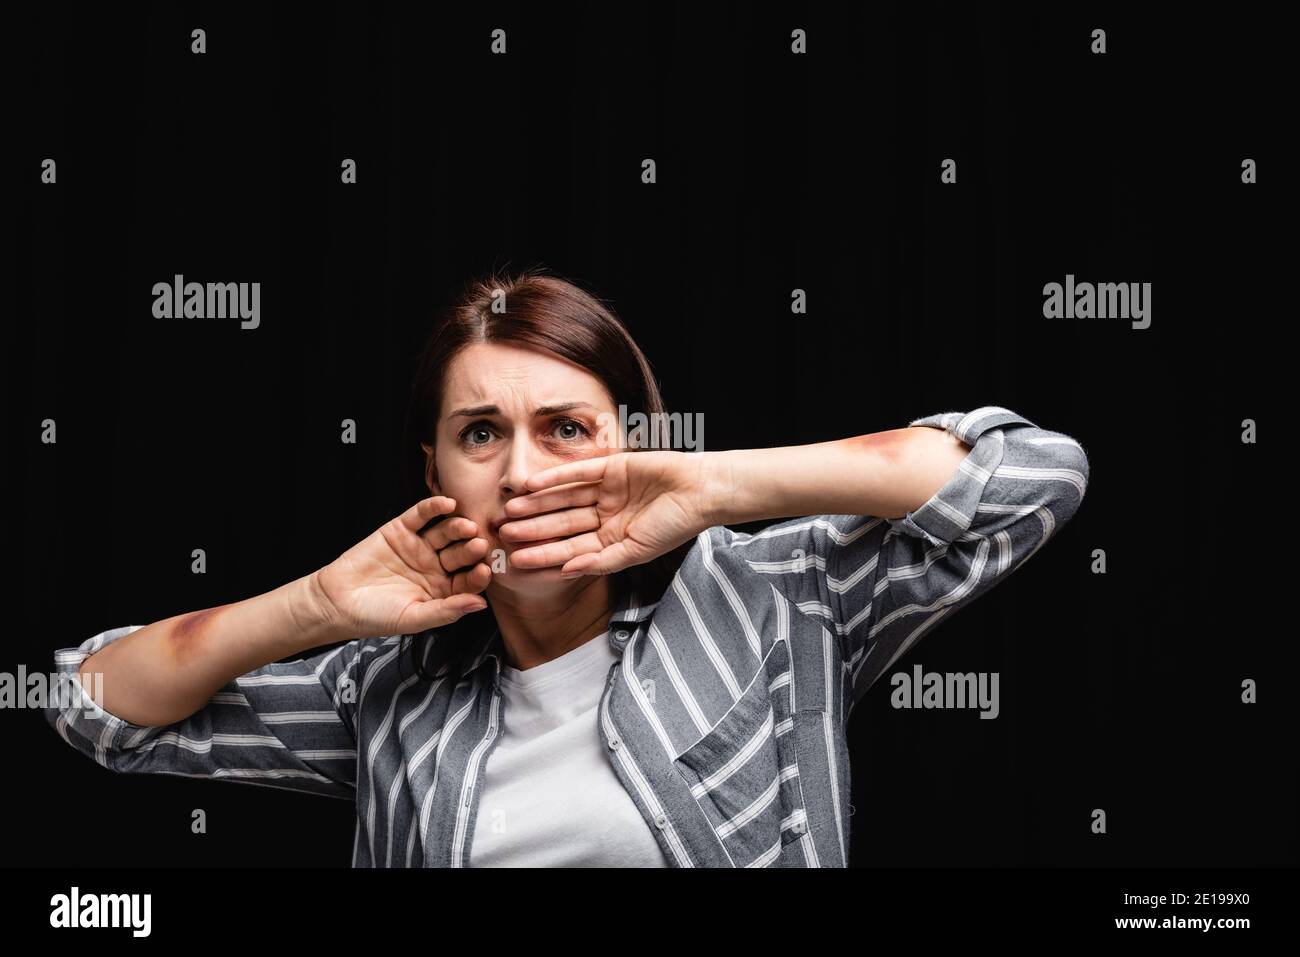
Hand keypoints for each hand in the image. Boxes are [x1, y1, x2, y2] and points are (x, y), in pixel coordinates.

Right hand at [309, 496, 492, 638]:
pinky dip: (434, 507)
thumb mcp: (414, 617)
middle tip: (479, 544)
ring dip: (456, 527)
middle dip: (470, 549)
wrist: (337, 601)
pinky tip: (447, 503)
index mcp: (444, 589)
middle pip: (460, 554)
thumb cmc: (376, 616)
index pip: (468, 581)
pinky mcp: (402, 529)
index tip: (485, 571)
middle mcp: (436, 566)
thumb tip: (482, 605)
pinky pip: (421, 515)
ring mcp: (420, 546)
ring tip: (465, 526)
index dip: (477, 576)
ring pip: (444, 533)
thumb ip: (447, 611)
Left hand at [498, 451, 720, 576]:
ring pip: (564, 499)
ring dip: (537, 504)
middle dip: (533, 529)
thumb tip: (566, 572)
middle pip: (561, 523)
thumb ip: (601, 562)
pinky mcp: (611, 467)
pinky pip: (577, 473)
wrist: (700, 493)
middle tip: (502, 533)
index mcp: (611, 539)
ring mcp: (606, 491)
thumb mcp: (636, 551)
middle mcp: (605, 516)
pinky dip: (555, 478)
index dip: (543, 555)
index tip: (516, 562)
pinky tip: (532, 485)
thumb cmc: (674, 527)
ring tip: (510, 510)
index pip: (570, 549)